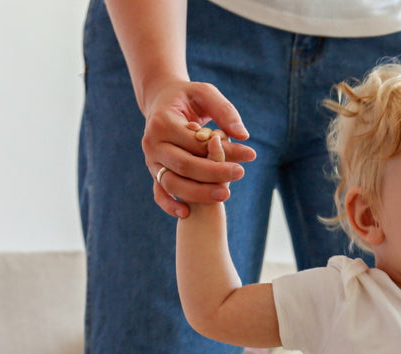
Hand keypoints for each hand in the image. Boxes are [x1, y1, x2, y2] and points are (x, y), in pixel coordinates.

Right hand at [143, 79, 256, 217]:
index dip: (222, 151)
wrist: (162, 102)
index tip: (249, 155)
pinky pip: (159, 193)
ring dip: (199, 193)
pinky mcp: (154, 172)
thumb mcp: (205, 94)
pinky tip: (187, 213)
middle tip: (240, 174)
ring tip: (225, 194)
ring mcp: (151, 160)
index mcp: (162, 122)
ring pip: (173, 184)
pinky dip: (170, 205)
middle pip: (184, 166)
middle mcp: (152, 143)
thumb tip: (243, 136)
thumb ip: (224, 110)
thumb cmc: (187, 98)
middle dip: (214, 174)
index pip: (195, 144)